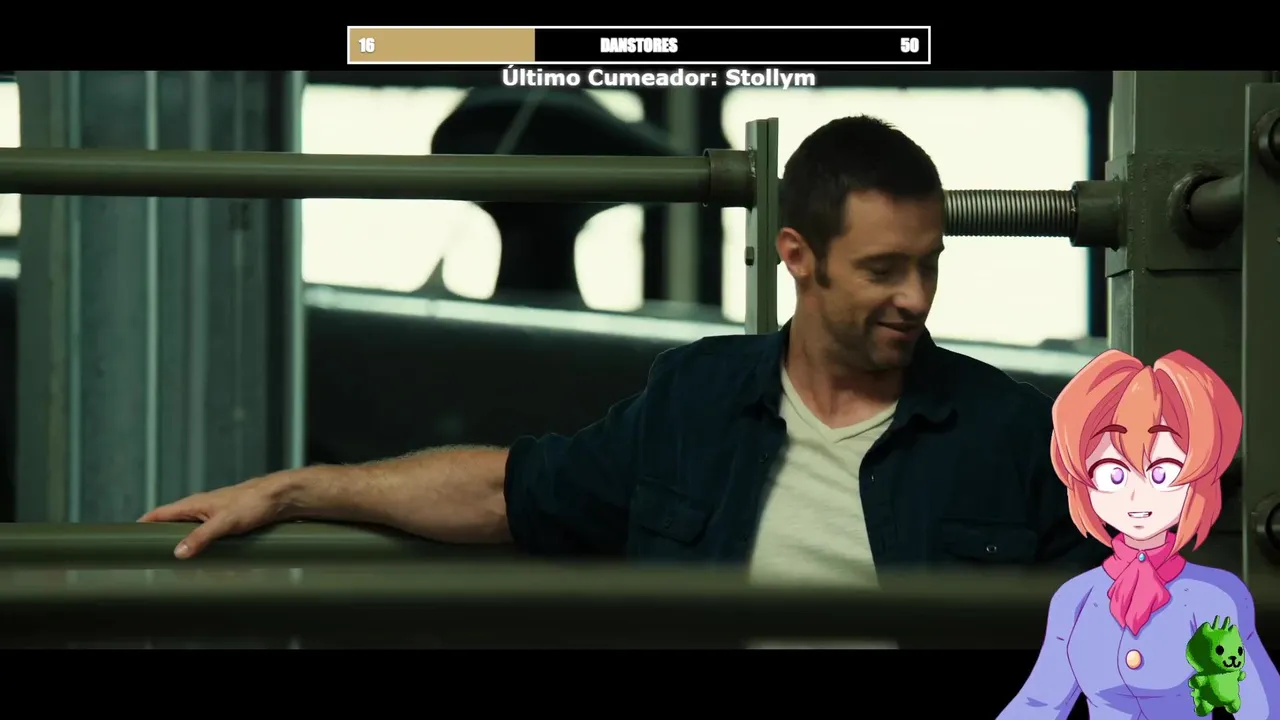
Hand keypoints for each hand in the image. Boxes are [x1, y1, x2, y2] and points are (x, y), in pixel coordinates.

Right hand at [138, 472, 296, 558]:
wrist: (281, 497)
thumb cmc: (254, 503)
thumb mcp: (225, 522)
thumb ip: (201, 537)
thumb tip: (177, 553)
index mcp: (193, 504)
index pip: (159, 514)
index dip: (142, 524)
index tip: (125, 538)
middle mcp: (200, 508)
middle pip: (170, 524)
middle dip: (157, 538)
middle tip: (145, 557)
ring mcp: (213, 515)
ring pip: (188, 530)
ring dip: (178, 543)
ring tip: (168, 563)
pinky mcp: (227, 522)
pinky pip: (204, 534)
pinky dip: (197, 545)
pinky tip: (199, 558)